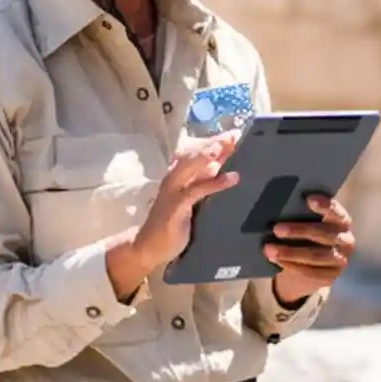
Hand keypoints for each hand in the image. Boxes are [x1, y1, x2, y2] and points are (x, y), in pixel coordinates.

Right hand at [133, 131, 241, 264]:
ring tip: (225, 146)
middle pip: (193, 155)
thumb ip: (203, 181)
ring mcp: (172, 191)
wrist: (147, 247)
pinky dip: (214, 183)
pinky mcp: (175, 207)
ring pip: (189, 167)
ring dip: (207, 155)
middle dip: (213, 143)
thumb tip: (219, 163)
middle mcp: (173, 179)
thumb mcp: (191, 199)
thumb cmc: (170, 224)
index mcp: (176, 176)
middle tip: (233, 134)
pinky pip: (196, 191)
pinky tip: (230, 179)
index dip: (213, 142)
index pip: (195, 153)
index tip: (233, 134)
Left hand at [265, 195, 353, 304]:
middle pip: (323, 234)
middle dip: (299, 230)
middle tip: (276, 229)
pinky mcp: (330, 277)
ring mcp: (340, 260)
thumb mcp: (306, 224)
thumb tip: (276, 207)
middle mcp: (345, 240)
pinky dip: (291, 265)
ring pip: (315, 255)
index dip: (325, 205)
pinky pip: (310, 272)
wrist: (310, 267)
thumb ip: (300, 215)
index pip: (337, 212)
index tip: (308, 199)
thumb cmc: (305, 236)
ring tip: (269, 249)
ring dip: (290, 252)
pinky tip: (275, 261)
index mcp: (342, 221)